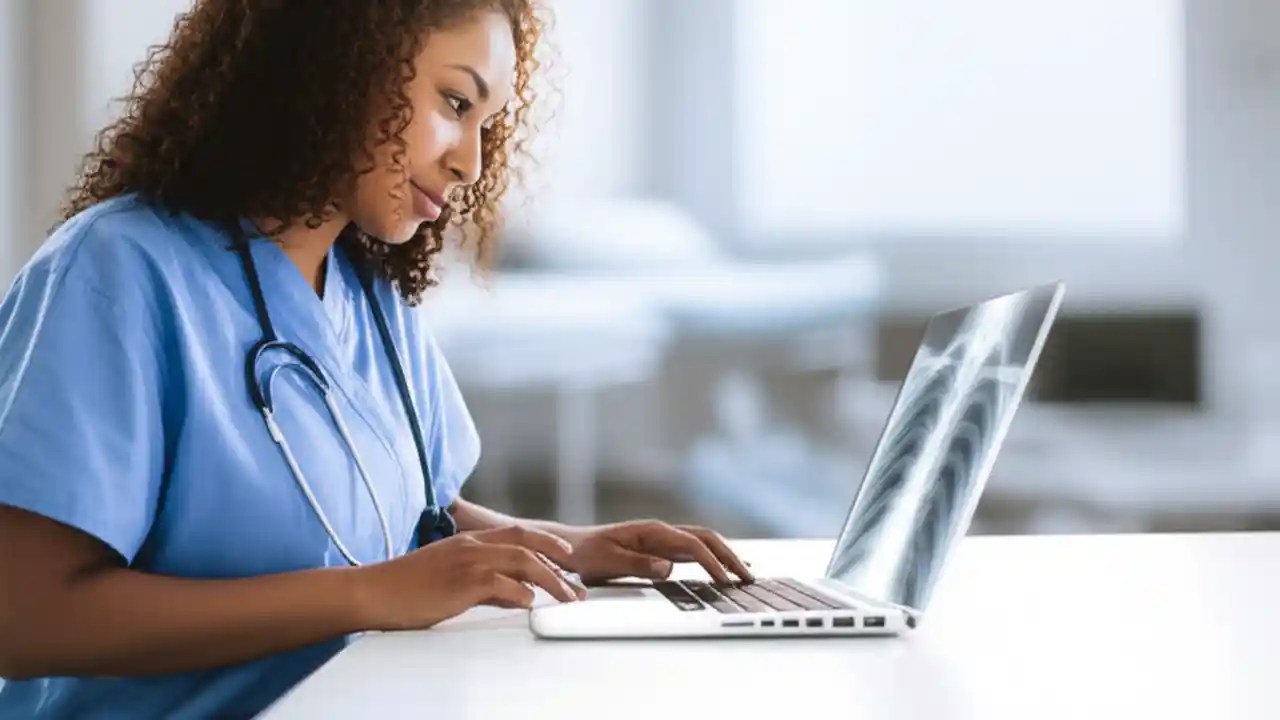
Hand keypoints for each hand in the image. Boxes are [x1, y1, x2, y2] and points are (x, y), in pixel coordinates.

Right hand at [354, 527, 583, 631]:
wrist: (371, 591)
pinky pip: (501, 583)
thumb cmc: (405, 589)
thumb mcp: (449, 578)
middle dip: (557, 556)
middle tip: (576, 577)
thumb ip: (484, 582)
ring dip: (550, 579)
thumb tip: (515, 593)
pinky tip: (529, 603)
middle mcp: (471, 545)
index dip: (545, 542)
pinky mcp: (460, 582)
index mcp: (467, 541)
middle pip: (527, 541)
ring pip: (522, 561)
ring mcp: (466, 561)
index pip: (516, 534)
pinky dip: (520, 593)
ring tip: (565, 596)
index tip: (565, 555)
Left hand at [560, 520, 753, 585]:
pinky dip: (712, 557)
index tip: (726, 580)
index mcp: (652, 531)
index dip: (712, 562)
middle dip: (729, 556)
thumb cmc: (586, 553)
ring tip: (744, 574)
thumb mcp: (607, 561)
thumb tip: (668, 567)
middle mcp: (661, 531)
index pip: (692, 545)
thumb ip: (638, 564)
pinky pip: (693, 550)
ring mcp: (662, 538)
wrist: (570, 546)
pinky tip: (721, 568)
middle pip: (705, 538)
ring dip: (725, 555)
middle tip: (748, 578)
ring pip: (703, 542)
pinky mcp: (660, 547)